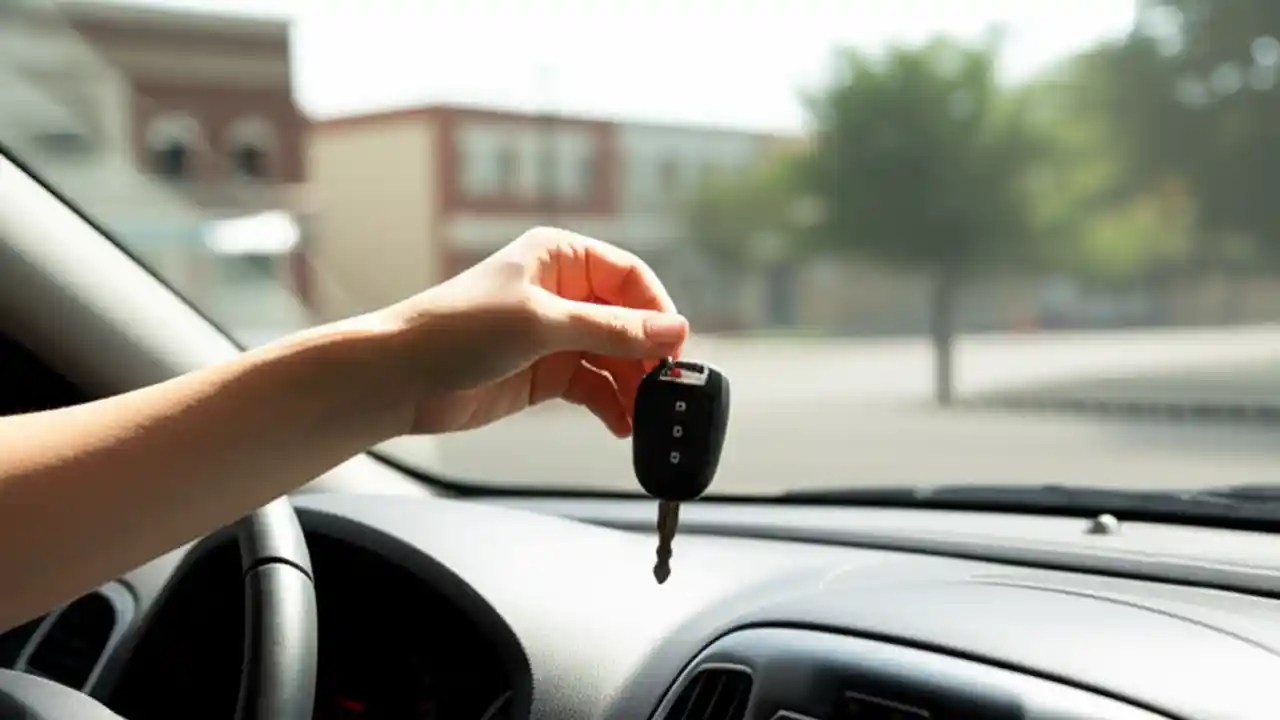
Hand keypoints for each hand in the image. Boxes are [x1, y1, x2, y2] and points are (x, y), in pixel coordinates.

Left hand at [379, 227, 688, 436]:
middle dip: (647, 356)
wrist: (400, 378)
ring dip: (632, 386)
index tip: (675, 349)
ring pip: (614, 358)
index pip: (630, 277)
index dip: (657, 312)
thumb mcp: (542, 324)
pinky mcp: (545, 373)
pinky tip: (622, 425)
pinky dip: (611, 404)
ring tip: (646, 416)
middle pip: (628, 321)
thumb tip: (674, 331)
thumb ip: (612, 329)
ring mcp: (554, 334)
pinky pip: (594, 386)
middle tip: (665, 391)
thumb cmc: (457, 330)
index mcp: (561, 257)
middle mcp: (562, 291)